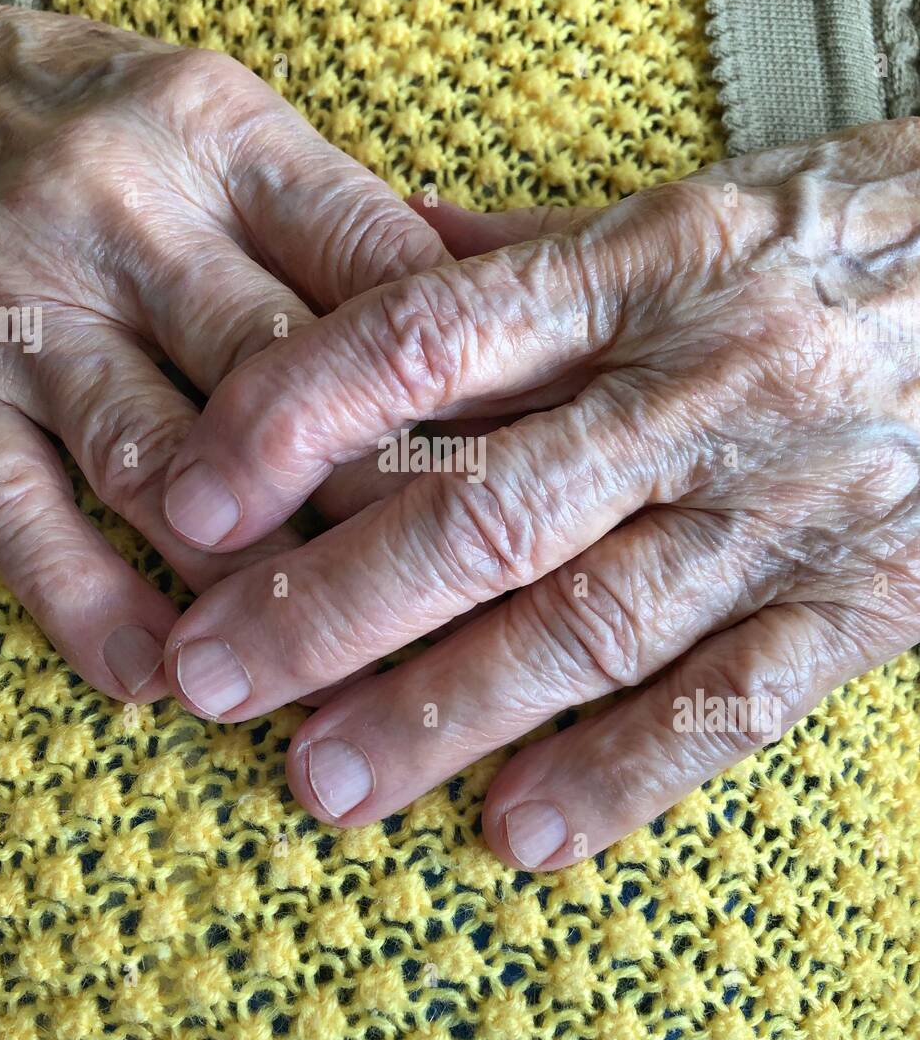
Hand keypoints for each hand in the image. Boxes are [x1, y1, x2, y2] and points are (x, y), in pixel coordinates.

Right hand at [0, 0, 445, 700]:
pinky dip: (85, 602)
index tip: (534, 478)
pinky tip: (158, 673)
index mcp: (219, 135)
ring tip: (333, 663)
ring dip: (250, 574)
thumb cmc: (100, 123)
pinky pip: (13, 512)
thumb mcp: (221, 121)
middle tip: (471, 596)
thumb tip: (484, 334)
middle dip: (383, 496)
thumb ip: (334, 221)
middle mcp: (120, 216)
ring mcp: (23, 311)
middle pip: (281, 374)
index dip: (470, 384)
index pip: (376, 269)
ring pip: (158, 461)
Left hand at [160, 119, 919, 866]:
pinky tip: (524, 834)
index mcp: (644, 270)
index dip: (289, 419)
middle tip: (209, 677)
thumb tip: (384, 239)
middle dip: (326, 606)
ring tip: (326, 783)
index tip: (187, 498)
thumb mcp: (694, 205)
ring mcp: (782, 504)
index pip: (423, 340)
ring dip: (444, 712)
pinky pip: (735, 701)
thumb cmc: (851, 233)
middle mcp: (698, 391)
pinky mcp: (864, 598)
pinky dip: (627, 776)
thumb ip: (535, 244)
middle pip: (480, 511)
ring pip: (588, 623)